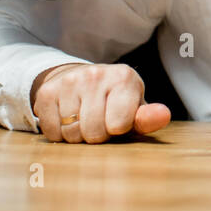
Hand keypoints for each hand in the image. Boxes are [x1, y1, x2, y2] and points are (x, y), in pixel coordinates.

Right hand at [31, 62, 171, 143]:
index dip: (118, 129)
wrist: (81, 80)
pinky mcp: (46, 92)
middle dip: (97, 135)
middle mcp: (96, 74)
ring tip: (83, 120)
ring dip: (77, 136)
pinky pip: (52, 132)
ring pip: (71, 134)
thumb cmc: (115, 101)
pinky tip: (66, 118)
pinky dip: (59, 134)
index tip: (118, 119)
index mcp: (124, 77)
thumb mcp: (135, 108)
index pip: (119, 124)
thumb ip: (148, 117)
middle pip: (94, 132)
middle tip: (99, 122)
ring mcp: (69, 81)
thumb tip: (163, 116)